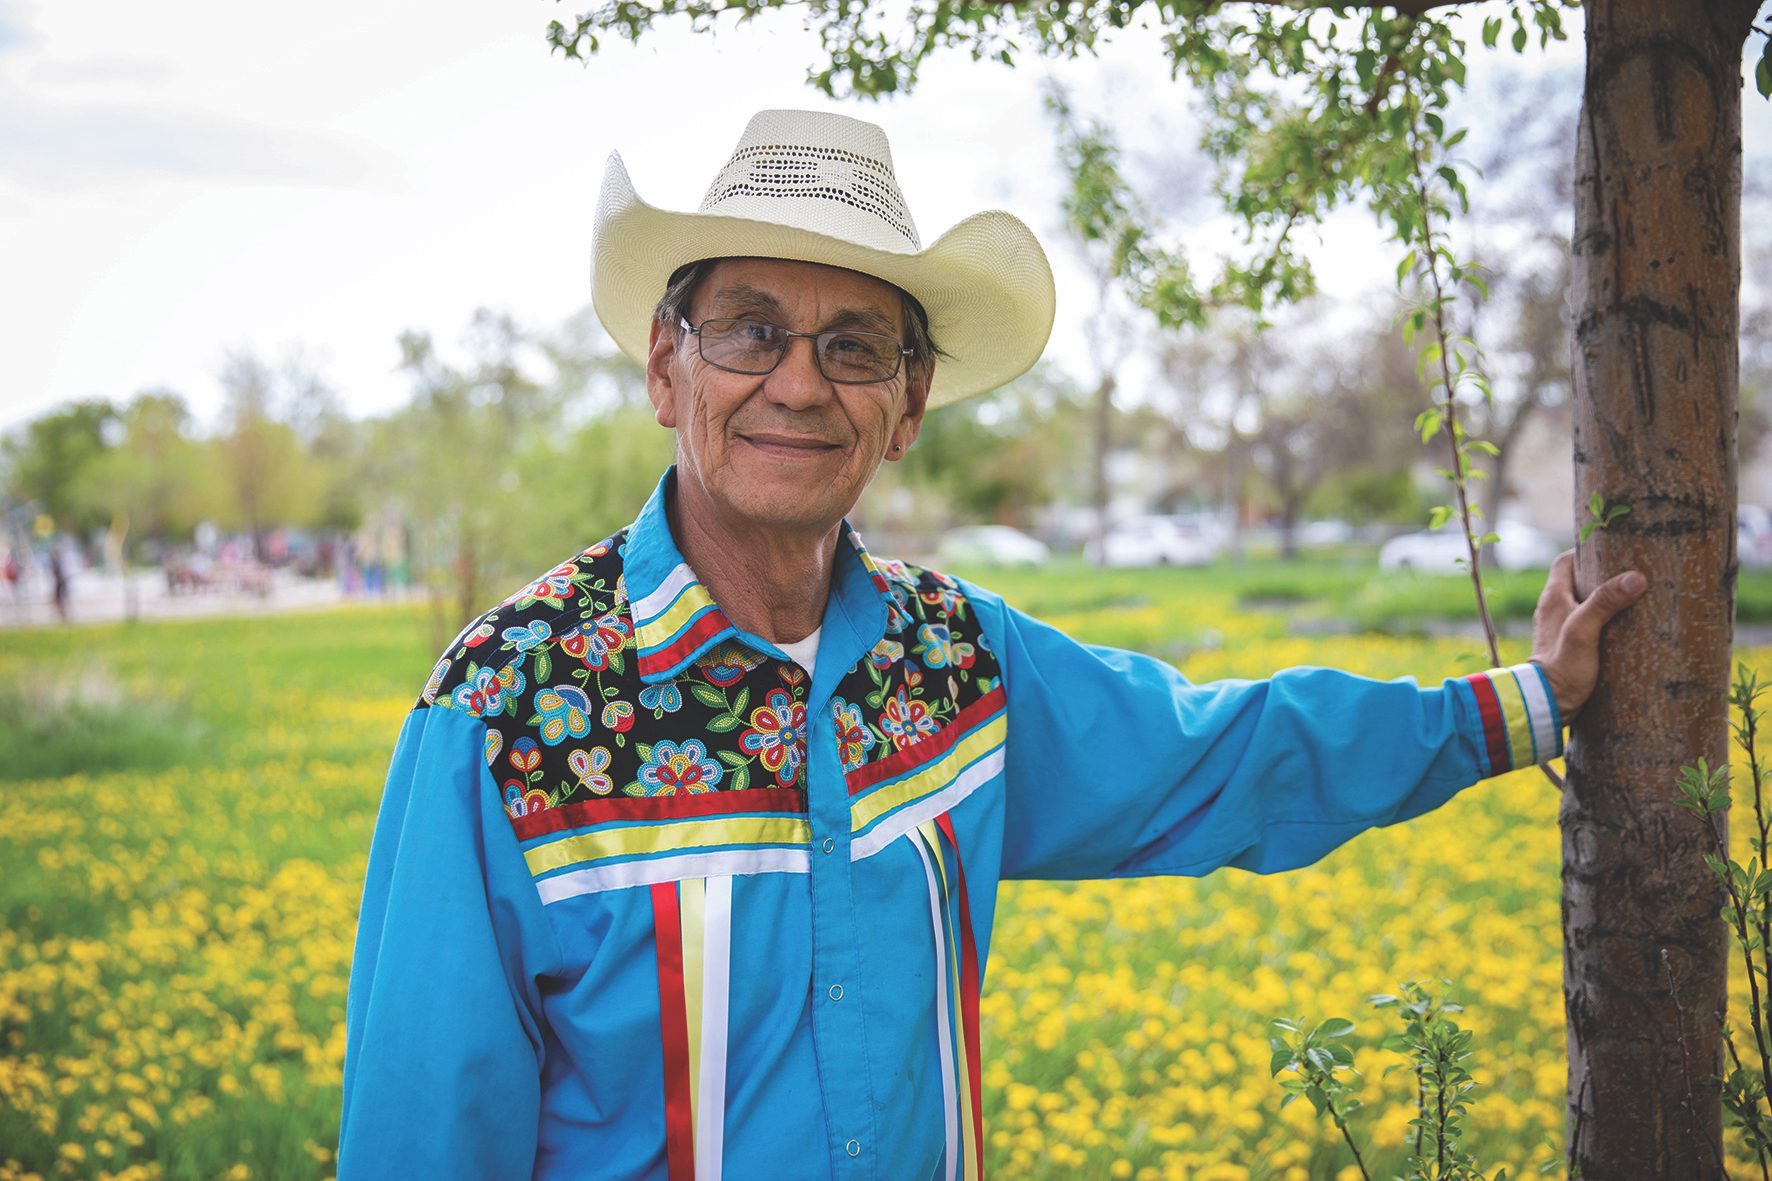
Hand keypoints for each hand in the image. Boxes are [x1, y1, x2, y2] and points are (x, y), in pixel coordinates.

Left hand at [1528, 550, 1646, 722]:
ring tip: (1636, 596)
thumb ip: (1604, 603)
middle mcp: (1553, 609)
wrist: (1547, 704)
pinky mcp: (1569, 645)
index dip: (1587, 550)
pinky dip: (1604, 618)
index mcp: (1552, 598)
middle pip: (1577, 579)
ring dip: (1605, 598)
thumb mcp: (1584, 631)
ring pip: (1583, 602)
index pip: (1565, 560)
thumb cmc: (1562, 667)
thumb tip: (1635, 577)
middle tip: (1634, 572)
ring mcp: (1559, 627)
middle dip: (1603, 574)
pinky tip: (1626, 624)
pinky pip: (1587, 621)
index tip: (1614, 548)